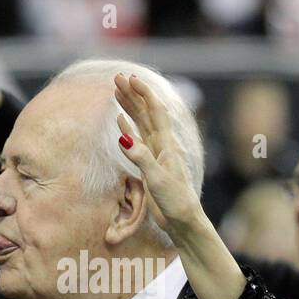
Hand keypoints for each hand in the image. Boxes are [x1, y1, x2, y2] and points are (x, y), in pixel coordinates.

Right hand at [113, 72, 204, 241]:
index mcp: (166, 144)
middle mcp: (161, 145)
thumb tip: (124, 139)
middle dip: (132, 94)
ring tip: (116, 91)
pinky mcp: (149, 165)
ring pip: (140, 123)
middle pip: (145, 112)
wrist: (183, 220)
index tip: (130, 78)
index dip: (144, 93)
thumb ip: (142, 159)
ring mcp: (155, 154)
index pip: (155, 111)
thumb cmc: (175, 201)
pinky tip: (120, 121)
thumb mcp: (158, 180)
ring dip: (129, 107)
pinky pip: (136, 140)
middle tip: (116, 77)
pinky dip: (127, 128)